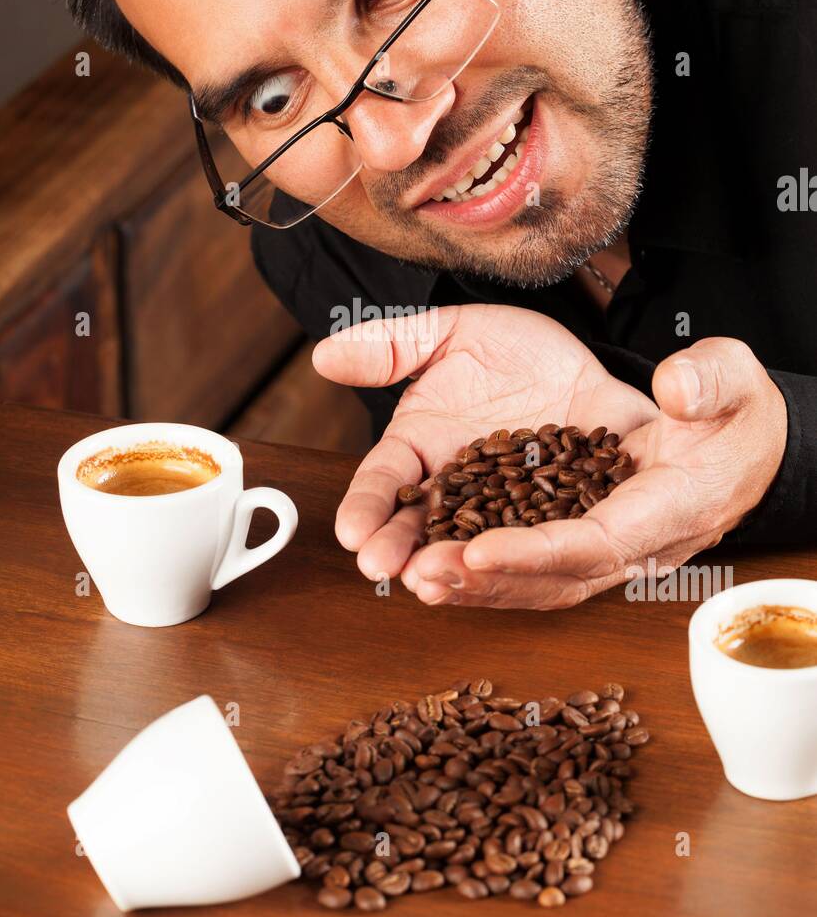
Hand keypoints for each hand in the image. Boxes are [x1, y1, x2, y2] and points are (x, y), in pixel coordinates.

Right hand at [312, 303, 656, 597]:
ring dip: (450, 568)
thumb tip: (324, 355)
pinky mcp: (558, 524)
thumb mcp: (457, 334)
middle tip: (382, 568)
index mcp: (421, 451)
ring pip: (474, 549)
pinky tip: (499, 571)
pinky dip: (519, 565)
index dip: (367, 507)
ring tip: (428, 582)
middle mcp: (459, 492)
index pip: (384, 483)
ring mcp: (506, 513)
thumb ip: (395, 346)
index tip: (351, 532)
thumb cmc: (520, 353)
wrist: (592, 367)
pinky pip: (538, 548)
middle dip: (400, 550)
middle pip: (420, 528)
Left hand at [313, 311, 787, 608]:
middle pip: (549, 576)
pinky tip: (415, 555)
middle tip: (414, 573)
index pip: (598, 541)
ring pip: (527, 578)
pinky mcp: (570, 528)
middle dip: (481, 579)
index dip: (537, 552)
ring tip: (397, 569)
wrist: (728, 430)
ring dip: (463, 578)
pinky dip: (470, 563)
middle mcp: (630, 542)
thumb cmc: (728, 405)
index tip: (477, 550)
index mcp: (673, 506)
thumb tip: (676, 389)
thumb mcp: (731, 375)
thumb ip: (712, 377)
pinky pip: (519, 559)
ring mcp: (598, 542)